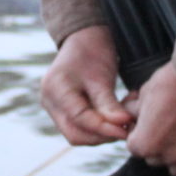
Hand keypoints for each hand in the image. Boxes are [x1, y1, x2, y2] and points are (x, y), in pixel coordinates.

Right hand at [41, 26, 133, 145]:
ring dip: (102, 133)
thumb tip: (122, 126)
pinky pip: (80, 126)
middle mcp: (50, 102)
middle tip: (125, 130)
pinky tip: (114, 118)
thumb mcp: (102, 76)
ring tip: (122, 122)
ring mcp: (54, 107)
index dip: (104, 129)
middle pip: (75, 134)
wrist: (83, 38)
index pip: (80, 120)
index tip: (125, 131)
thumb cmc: (93, 51)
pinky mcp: (63, 110)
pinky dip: (98, 127)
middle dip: (102, 136)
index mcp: (56, 89)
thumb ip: (109, 104)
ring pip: (78, 134)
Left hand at [126, 65, 175, 175]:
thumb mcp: (143, 95)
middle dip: (154, 145)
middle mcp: (166, 155)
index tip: (144, 122)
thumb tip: (131, 114)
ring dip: (174, 157)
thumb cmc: (168, 83)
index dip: (138, 133)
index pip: (134, 147)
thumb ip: (136, 112)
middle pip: (154, 159)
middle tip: (161, 126)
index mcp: (145, 144)